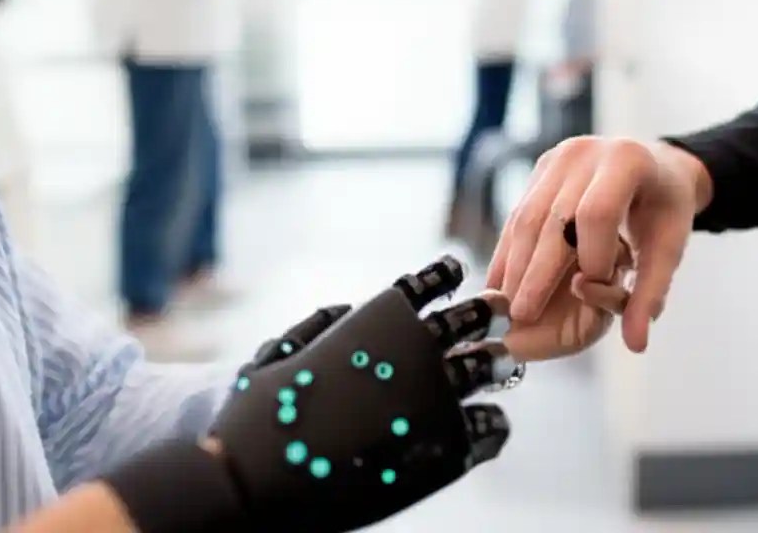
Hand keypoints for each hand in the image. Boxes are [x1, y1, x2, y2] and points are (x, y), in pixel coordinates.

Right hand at [105, 257, 516, 532]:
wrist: (257, 481)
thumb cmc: (259, 417)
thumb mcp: (279, 354)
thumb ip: (318, 327)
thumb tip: (348, 310)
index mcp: (379, 318)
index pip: (430, 281)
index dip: (446, 276)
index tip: (456, 277)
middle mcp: (418, 348)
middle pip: (476, 318)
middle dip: (487, 315)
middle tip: (496, 319)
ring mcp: (439, 395)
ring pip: (492, 367)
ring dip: (497, 365)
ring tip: (501, 367)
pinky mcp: (449, 445)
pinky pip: (492, 427)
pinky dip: (492, 423)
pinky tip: (486, 425)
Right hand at [488, 137, 711, 352]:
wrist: (656, 169)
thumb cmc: (665, 211)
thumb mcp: (668, 249)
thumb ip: (651, 294)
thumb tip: (636, 344)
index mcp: (627, 160)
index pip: (597, 212)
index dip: (590, 254)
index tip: (590, 288)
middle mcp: (586, 152)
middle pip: (554, 216)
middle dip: (537, 270)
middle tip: (522, 315)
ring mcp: (559, 156)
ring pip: (529, 216)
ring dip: (515, 264)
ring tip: (506, 304)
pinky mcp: (541, 167)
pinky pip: (520, 212)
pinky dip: (510, 249)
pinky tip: (501, 280)